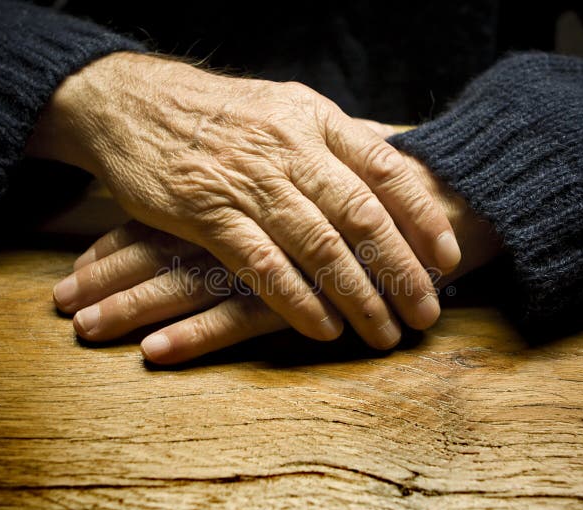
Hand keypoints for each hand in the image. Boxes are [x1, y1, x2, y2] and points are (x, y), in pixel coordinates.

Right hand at [30, 52, 460, 348]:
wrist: (134, 104)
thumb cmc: (221, 113)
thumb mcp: (287, 107)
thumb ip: (339, 138)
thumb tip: (400, 153)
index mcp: (316, 121)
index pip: (387, 170)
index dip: (423, 216)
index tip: (448, 257)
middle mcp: (290, 149)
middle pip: (362, 216)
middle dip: (402, 270)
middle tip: (427, 313)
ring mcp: (249, 182)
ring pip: (319, 246)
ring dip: (359, 296)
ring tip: (384, 332)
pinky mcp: (207, 213)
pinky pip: (263, 265)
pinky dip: (297, 300)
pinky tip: (323, 328)